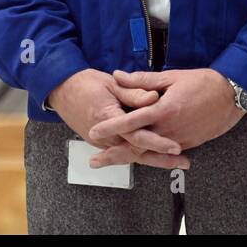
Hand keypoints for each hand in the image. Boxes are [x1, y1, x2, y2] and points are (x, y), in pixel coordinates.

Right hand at [47, 69, 189, 167]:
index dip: (157, 142)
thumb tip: (154, 98)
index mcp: (108, 118)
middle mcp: (105, 135)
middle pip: (137, 152)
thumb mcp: (111, 84)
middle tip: (184, 161)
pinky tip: (155, 159)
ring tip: (176, 163)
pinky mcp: (101, 143)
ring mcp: (102, 142)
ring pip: (131, 156)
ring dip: (154, 160)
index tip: (176, 145)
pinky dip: (140, 156)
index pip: (137, 136)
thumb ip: (133, 93)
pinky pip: (123, 152)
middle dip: (161, 159)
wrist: (62, 90)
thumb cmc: (86, 83)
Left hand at [86, 68, 243, 162]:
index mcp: (164, 110)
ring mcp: (178, 140)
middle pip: (136, 146)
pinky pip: (162, 154)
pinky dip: (146, 156)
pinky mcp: (187, 145)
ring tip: (108, 161)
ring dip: (127, 157)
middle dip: (114, 154)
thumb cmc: (202, 83)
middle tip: (94, 160)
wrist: (231, 96)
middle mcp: (169, 129)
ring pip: (148, 153)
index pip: (131, 121)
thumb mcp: (171, 76)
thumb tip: (118, 75)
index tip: (95, 131)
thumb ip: (142, 80)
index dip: (111, 127)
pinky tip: (134, 158)